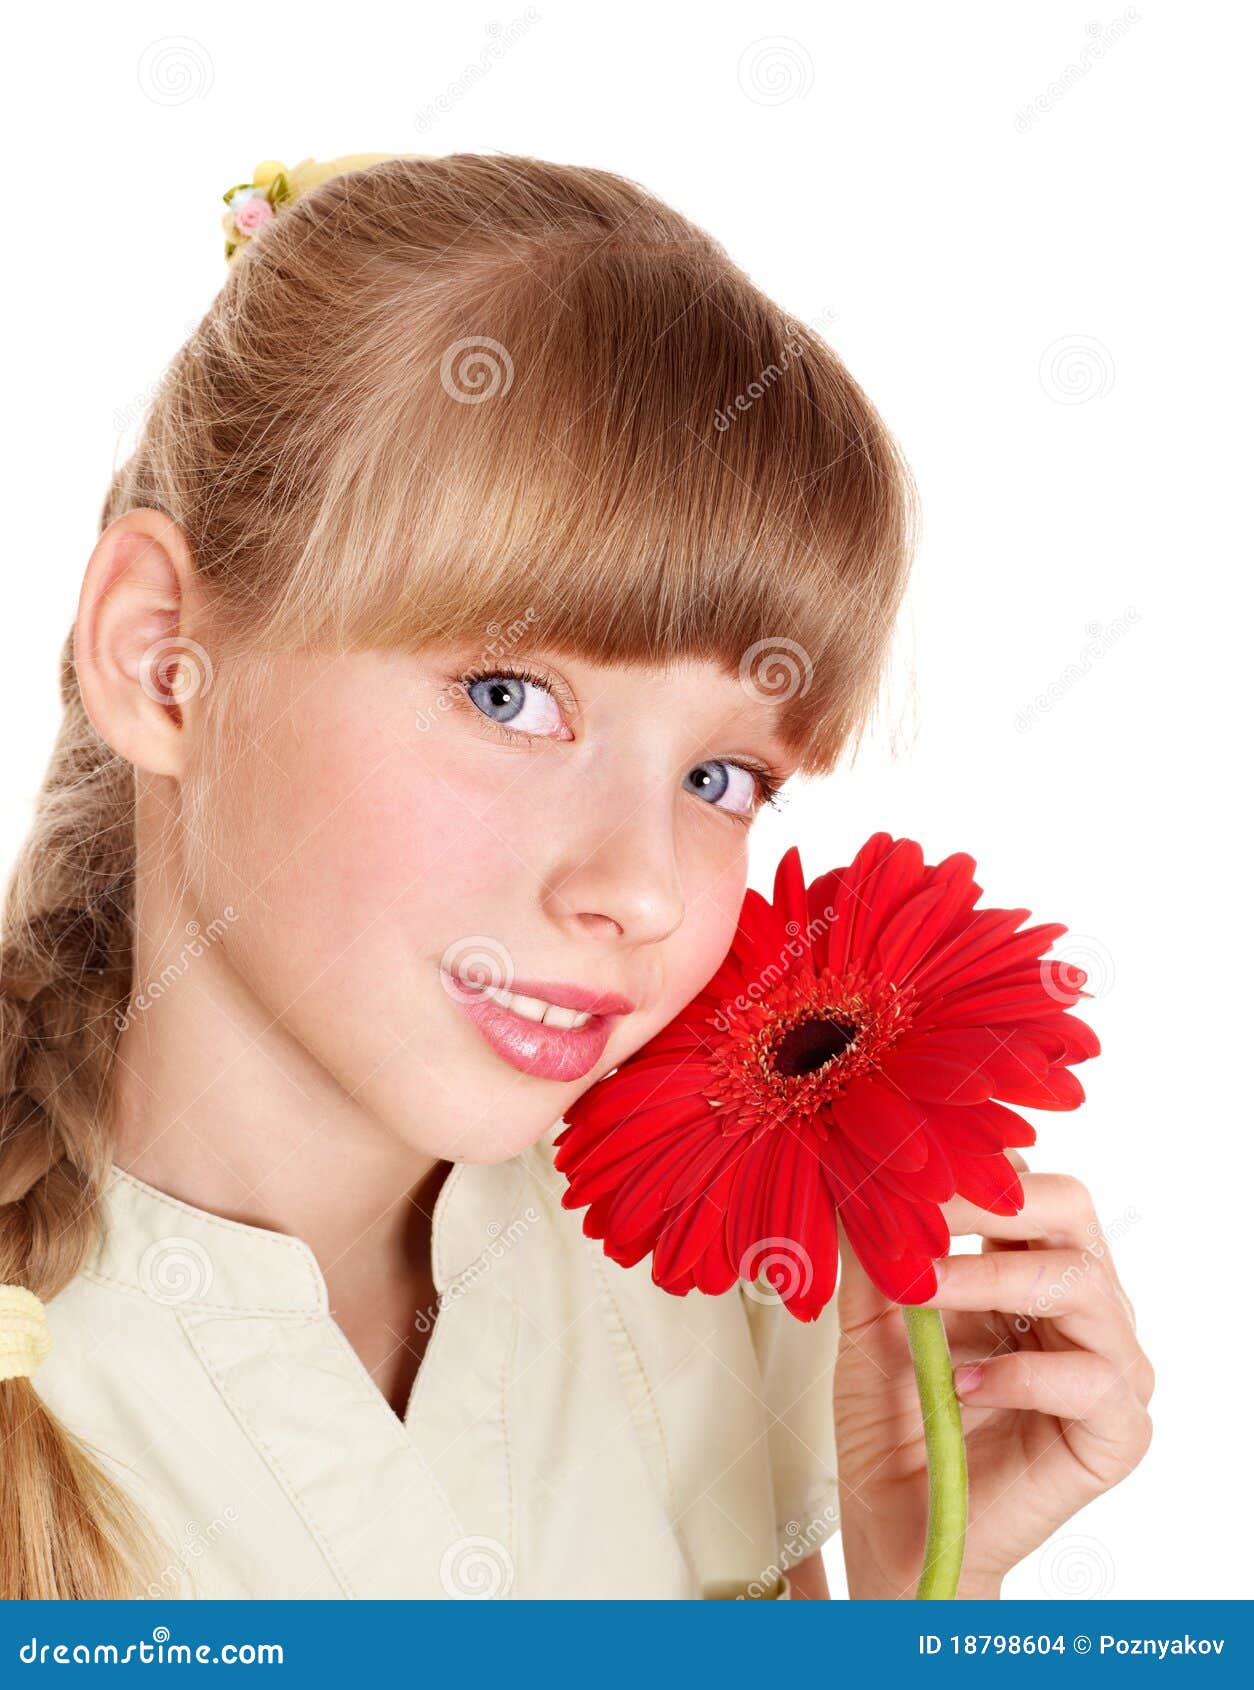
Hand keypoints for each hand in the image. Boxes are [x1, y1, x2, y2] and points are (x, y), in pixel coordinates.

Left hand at [833, 1150, 1154, 1598]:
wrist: (898, 1530)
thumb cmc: (892, 1427)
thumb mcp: (869, 1323)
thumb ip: (872, 1253)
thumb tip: (856, 1177)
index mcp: (1025, 1268)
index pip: (1023, 1183)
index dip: (968, 1168)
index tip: (901, 1167)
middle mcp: (1078, 1305)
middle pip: (1070, 1207)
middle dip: (993, 1201)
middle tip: (924, 1210)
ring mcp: (1107, 1364)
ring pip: (1080, 1281)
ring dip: (990, 1279)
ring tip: (924, 1293)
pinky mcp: (1117, 1432)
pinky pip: (1091, 1378)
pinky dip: (1019, 1373)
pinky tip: (963, 1386)